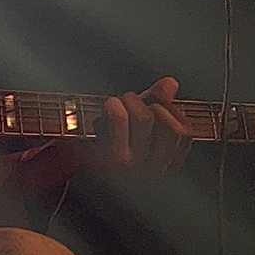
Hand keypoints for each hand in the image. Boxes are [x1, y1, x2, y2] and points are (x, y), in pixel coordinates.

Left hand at [4, 76, 191, 199]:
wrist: (69, 169)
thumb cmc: (104, 146)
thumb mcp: (135, 126)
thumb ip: (157, 103)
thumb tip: (170, 83)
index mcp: (167, 166)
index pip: (185, 132)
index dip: (172, 110)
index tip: (155, 105)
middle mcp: (155, 171)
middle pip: (165, 121)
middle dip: (149, 101)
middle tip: (130, 100)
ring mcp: (135, 167)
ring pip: (144, 117)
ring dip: (130, 100)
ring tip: (116, 103)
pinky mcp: (113, 160)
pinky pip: (121, 118)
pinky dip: (115, 104)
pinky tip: (108, 107)